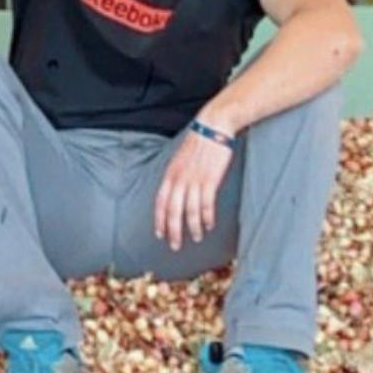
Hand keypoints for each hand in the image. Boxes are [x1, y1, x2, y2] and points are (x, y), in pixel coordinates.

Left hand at [154, 127, 235, 251]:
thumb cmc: (198, 143)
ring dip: (193, 227)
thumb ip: (176, 176)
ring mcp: (194, 180)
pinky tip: (208, 225)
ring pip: (190, 211)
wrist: (212, 127)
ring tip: (196, 238)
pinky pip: (206, 204)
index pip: (160, 202)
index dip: (159, 220)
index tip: (160, 234)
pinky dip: (206, 217)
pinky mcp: (210, 180)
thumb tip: (175, 192)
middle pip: (172, 211)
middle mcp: (179, 179)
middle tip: (175, 246)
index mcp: (170, 174)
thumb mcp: (179, 159)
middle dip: (173, 231)